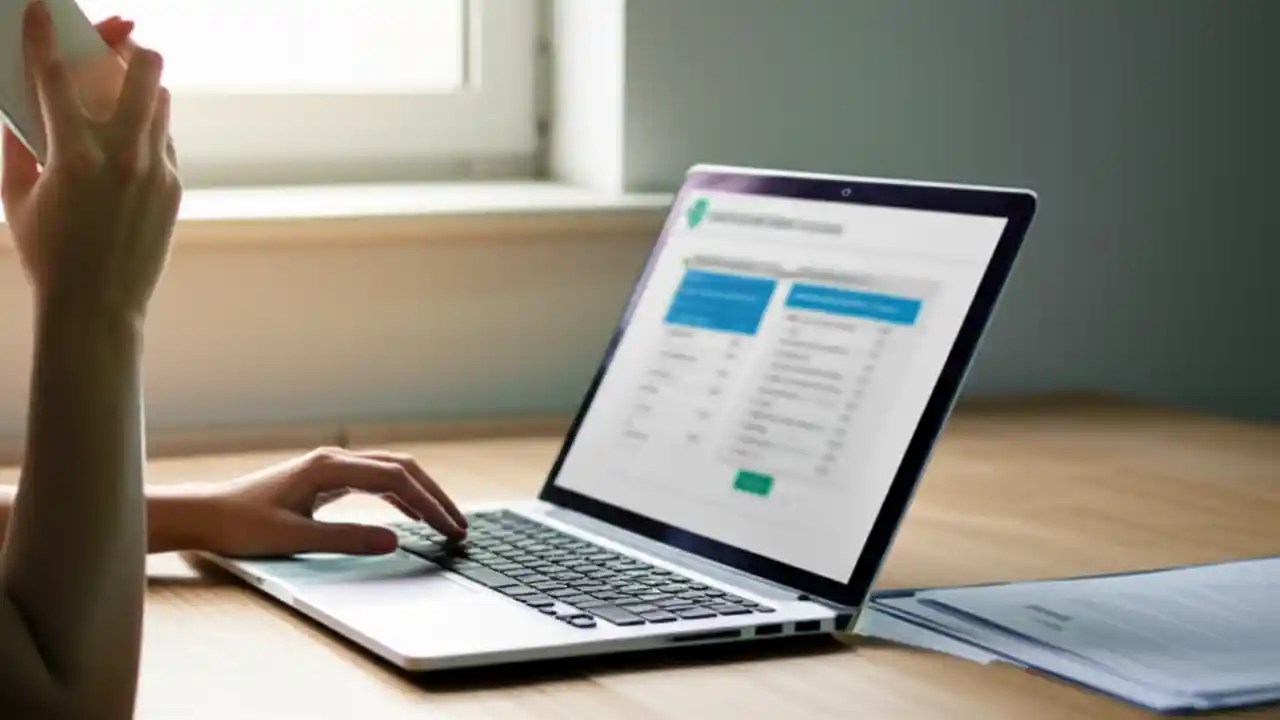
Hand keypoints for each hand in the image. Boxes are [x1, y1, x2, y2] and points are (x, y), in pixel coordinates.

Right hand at [2, 1, 179, 320]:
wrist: (98, 306)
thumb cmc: (48, 253)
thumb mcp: (17, 196)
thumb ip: (17, 145)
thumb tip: (19, 109)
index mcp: (73, 153)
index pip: (55, 75)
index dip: (44, 35)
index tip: (41, 8)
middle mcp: (122, 154)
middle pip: (145, 69)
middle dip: (129, 46)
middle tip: (115, 44)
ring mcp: (155, 170)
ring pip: (162, 101)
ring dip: (142, 88)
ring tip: (122, 91)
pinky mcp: (174, 187)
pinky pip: (164, 140)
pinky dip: (147, 131)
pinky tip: (130, 141)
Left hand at [193, 447, 468, 556]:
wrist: (207, 515)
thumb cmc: (242, 525)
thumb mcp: (296, 538)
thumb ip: (347, 538)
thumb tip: (396, 540)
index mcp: (330, 468)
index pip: (396, 480)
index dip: (429, 504)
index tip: (450, 528)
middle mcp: (335, 460)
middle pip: (402, 469)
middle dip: (435, 497)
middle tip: (459, 527)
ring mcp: (332, 467)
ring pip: (392, 472)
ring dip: (421, 495)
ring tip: (445, 522)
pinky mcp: (327, 478)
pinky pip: (375, 481)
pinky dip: (400, 496)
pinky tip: (412, 514)